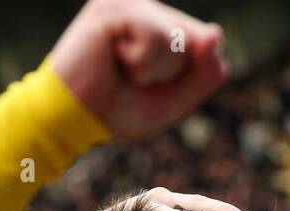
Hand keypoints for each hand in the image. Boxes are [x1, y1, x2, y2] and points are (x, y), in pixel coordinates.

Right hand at [51, 0, 227, 139]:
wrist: (74, 120)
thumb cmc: (121, 108)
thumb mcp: (177, 99)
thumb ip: (206, 72)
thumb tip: (215, 33)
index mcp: (162, 22)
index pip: (208, 43)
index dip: (187, 77)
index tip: (149, 82)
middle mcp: (148, 7)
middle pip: (197, 40)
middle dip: (172, 73)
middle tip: (133, 78)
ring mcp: (130, 2)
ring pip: (179, 38)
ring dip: (155, 70)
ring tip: (123, 69)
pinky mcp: (114, 7)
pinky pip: (157, 38)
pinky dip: (141, 63)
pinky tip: (114, 60)